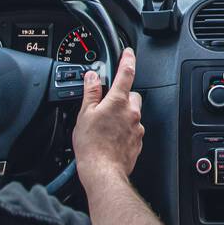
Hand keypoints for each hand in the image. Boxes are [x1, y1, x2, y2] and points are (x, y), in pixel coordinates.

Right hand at [72, 47, 143, 183]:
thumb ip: (91, 92)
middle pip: (131, 95)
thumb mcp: (85, 114)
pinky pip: (133, 129)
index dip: (127, 59)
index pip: (126, 73)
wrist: (103, 172)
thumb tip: (92, 76)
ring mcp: (137, 127)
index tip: (128, 53)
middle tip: (106, 105)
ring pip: (133, 113)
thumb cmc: (92, 146)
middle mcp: (132, 112)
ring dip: (123, 114)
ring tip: (106, 125)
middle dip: (122, 96)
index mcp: (118, 101)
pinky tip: (112, 137)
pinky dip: (125, 129)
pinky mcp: (138, 141)